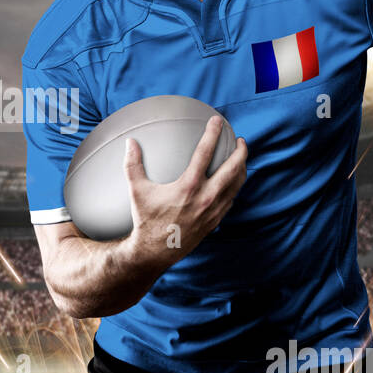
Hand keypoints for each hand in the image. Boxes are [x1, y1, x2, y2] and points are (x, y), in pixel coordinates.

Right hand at [123, 115, 248, 262]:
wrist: (155, 251)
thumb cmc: (145, 220)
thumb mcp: (137, 191)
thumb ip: (133, 165)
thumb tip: (130, 143)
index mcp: (188, 186)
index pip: (205, 152)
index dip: (213, 133)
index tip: (217, 121)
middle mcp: (205, 197)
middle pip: (233, 168)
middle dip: (240, 151)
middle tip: (240, 140)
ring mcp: (213, 210)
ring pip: (237, 184)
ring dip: (242, 168)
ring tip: (241, 158)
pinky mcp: (215, 220)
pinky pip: (231, 199)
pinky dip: (235, 187)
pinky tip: (232, 182)